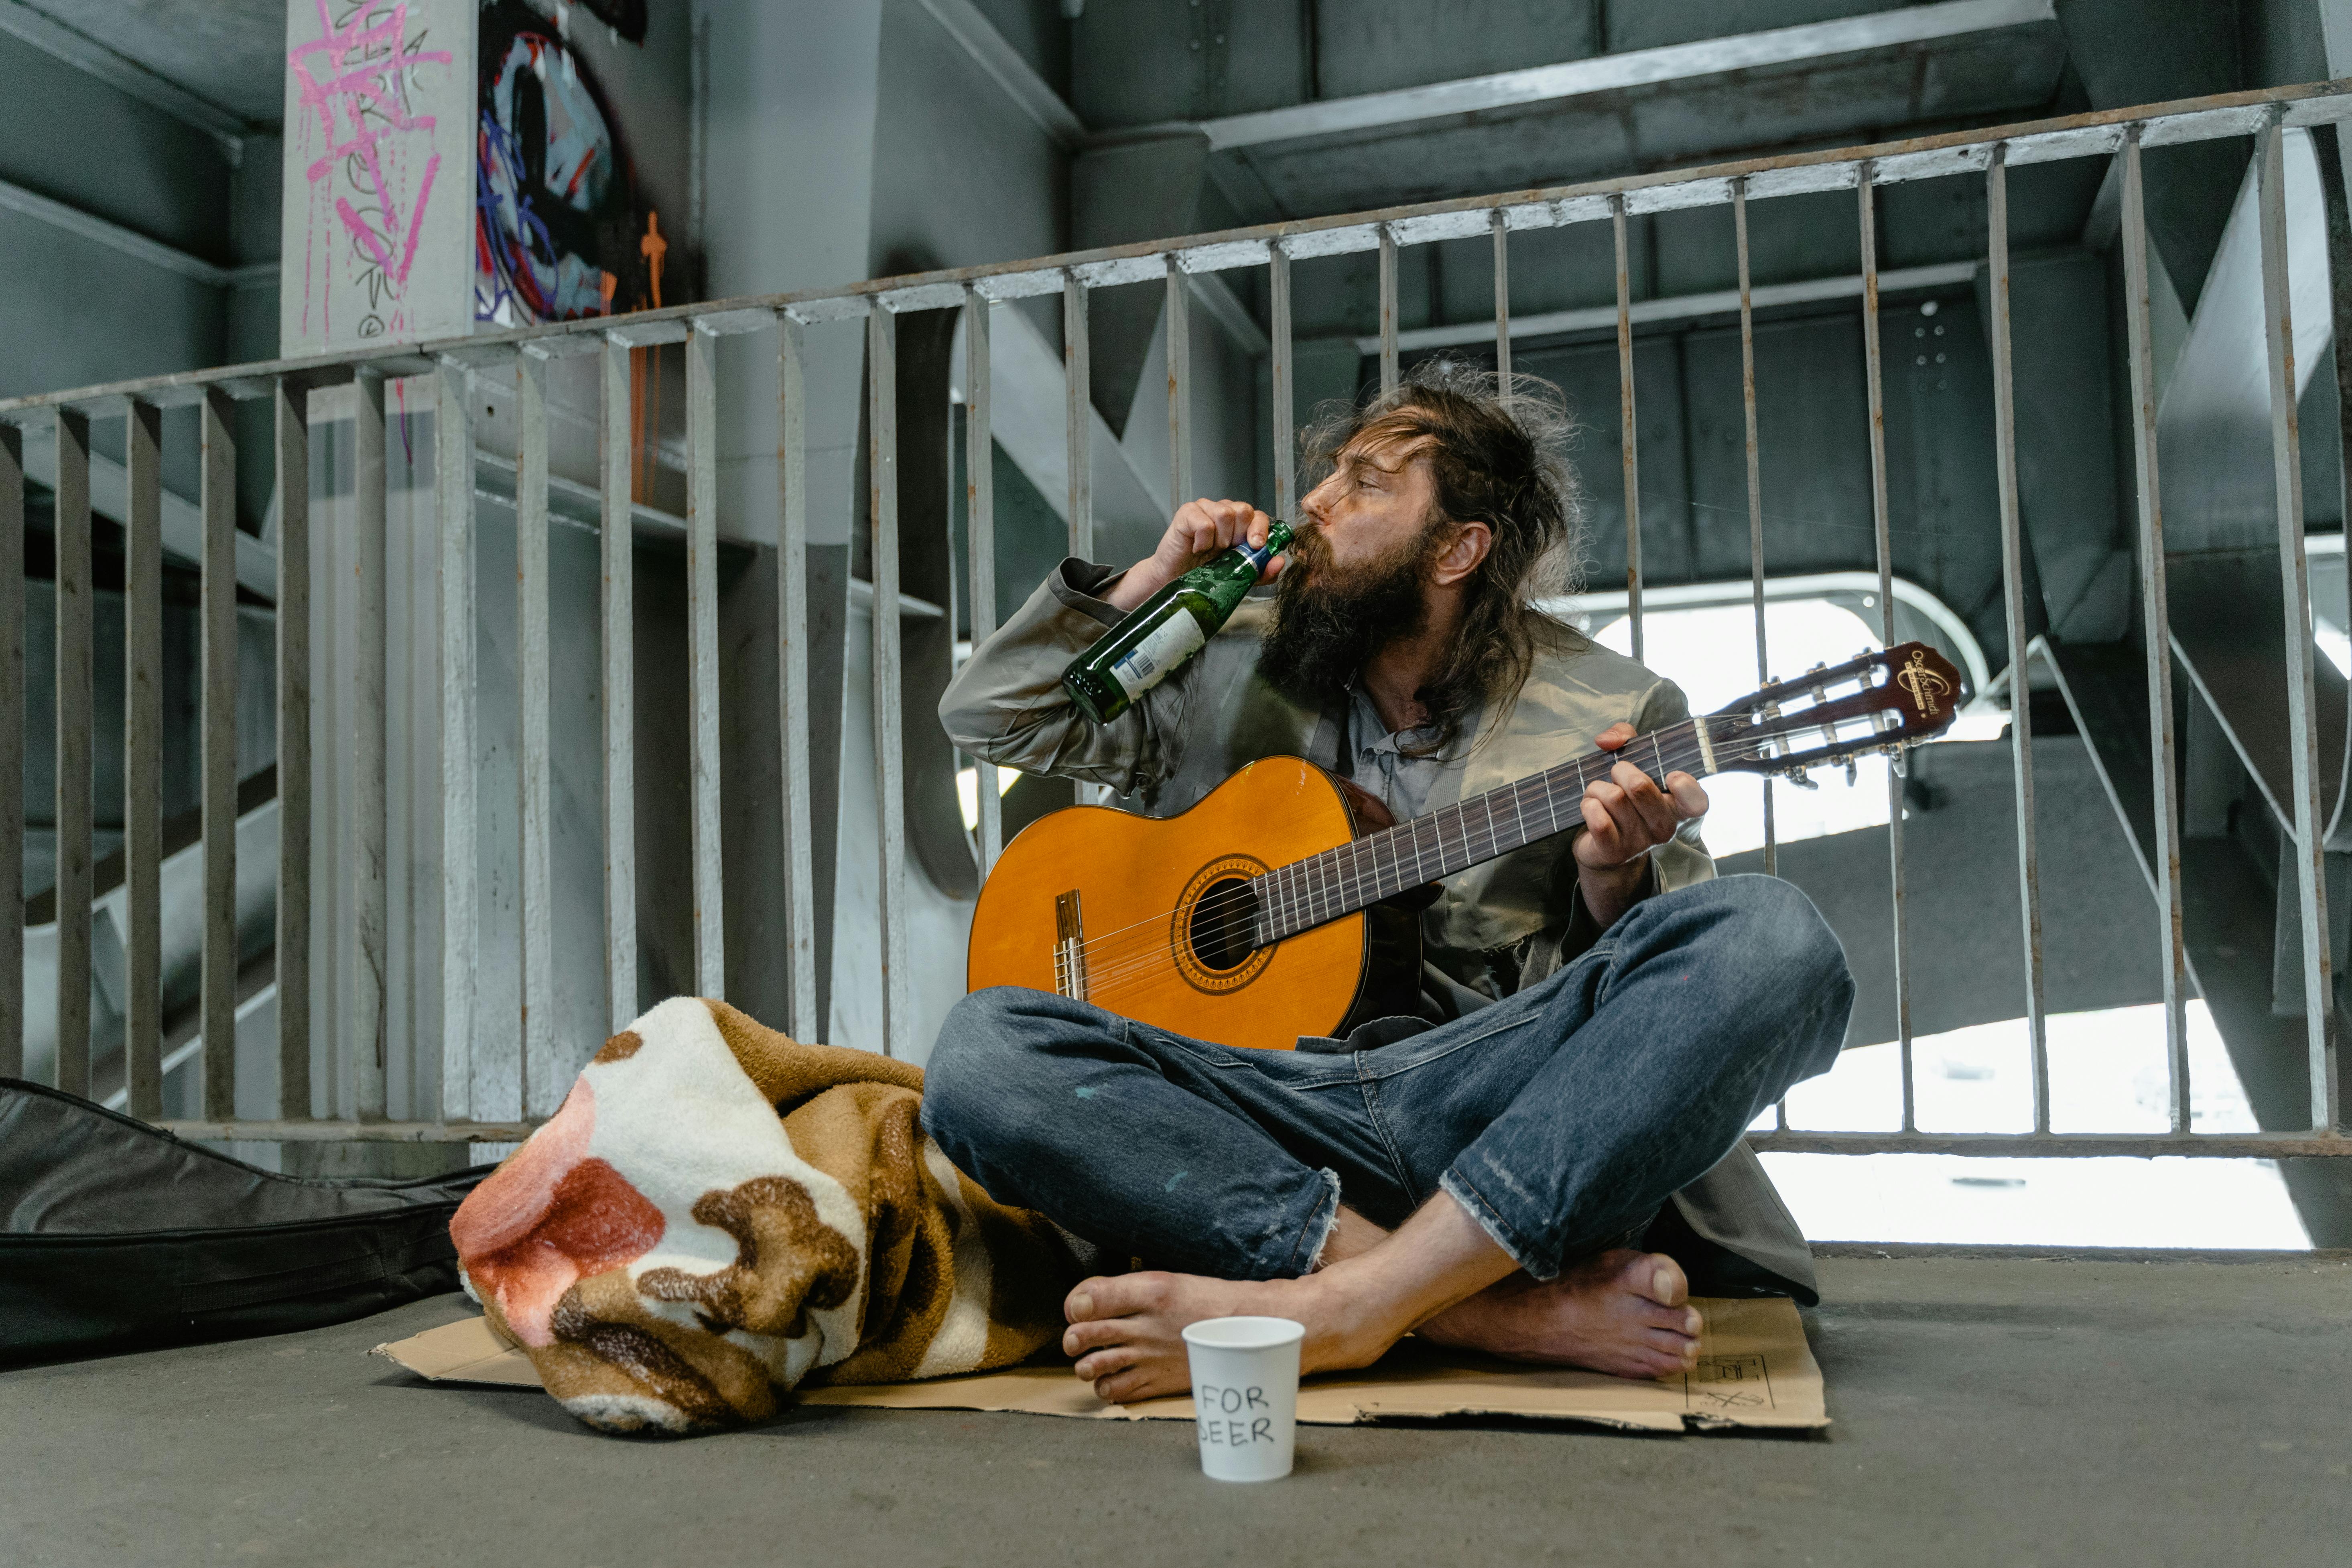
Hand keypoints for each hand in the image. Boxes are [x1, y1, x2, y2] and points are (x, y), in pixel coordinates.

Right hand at [1104, 499, 1286, 611]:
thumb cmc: (1206, 575)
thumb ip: (1261, 571)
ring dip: (1220, 538)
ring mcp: (1205, 509)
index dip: (1261, 529)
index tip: (1256, 547)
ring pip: (1225, 513)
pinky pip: (1204, 521)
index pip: (1259, 516)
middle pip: (1244, 509)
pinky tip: (1197, 548)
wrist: (1175, 581)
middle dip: (1239, 535)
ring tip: (1211, 551)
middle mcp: (1224, 511)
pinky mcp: (1187, 513)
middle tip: (1227, 551)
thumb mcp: (1239, 577)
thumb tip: (1280, 561)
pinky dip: (1203, 540)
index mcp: (1240, 524)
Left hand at [1572, 721, 1708, 925]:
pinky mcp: (1614, 852)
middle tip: (1615, 777)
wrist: (1600, 846)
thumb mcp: (1629, 762)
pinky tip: (1590, 808)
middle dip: (1619, 771)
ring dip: (1597, 789)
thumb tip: (1607, 741)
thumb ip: (1624, 737)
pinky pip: (1598, 819)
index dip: (1686, 787)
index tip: (1671, 775)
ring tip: (1599, 796)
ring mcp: (1640, 843)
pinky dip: (1588, 805)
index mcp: (1676, 806)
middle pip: (1640, 786)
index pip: (1697, 802)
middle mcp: (1664, 827)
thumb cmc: (1621, 798)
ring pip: (1613, 798)